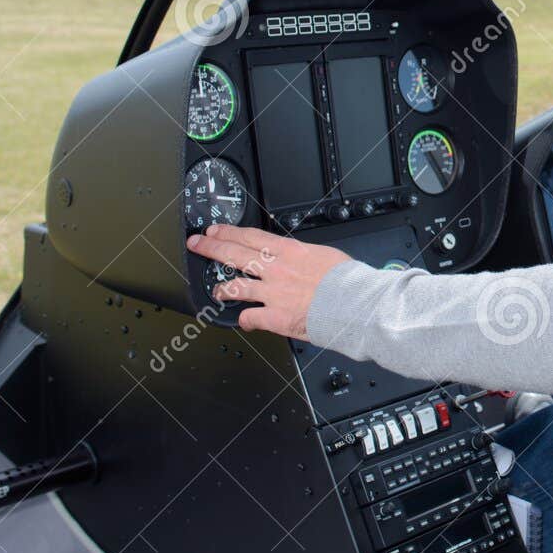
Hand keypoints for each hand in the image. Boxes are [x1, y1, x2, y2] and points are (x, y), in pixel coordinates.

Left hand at [186, 224, 352, 337]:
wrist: (354, 302)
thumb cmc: (346, 280)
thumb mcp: (324, 255)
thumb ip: (304, 257)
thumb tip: (299, 259)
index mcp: (289, 251)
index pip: (250, 237)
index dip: (228, 233)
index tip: (215, 231)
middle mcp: (276, 270)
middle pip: (235, 254)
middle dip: (211, 248)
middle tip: (198, 245)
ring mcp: (272, 293)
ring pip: (236, 287)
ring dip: (223, 288)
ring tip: (217, 290)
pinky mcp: (275, 317)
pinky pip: (250, 317)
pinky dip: (245, 320)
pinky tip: (244, 321)